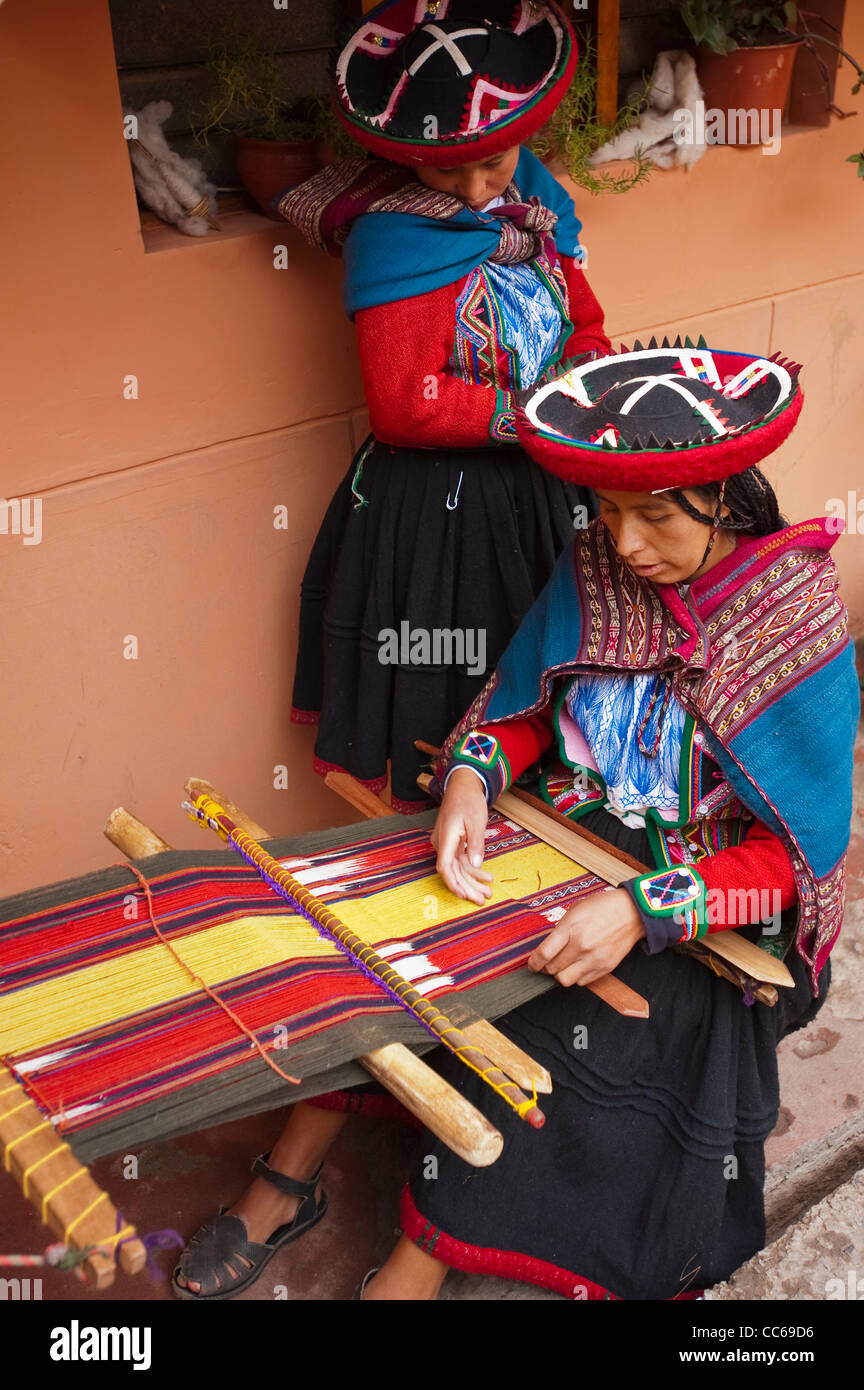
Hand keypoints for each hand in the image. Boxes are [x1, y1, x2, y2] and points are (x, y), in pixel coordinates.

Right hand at [431, 767, 492, 906]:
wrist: (462, 785)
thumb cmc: (468, 800)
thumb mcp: (476, 821)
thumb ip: (476, 843)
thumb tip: (476, 864)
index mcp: (446, 837)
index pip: (445, 866)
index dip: (453, 883)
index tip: (463, 895)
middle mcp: (442, 843)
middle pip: (453, 871)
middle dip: (468, 887)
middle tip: (482, 899)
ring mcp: (446, 843)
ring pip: (458, 868)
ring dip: (472, 880)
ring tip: (487, 892)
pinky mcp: (452, 843)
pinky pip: (460, 860)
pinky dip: (472, 869)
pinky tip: (485, 877)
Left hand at [527, 889, 644, 985]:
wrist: (632, 913)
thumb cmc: (603, 907)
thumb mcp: (575, 910)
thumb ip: (560, 930)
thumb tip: (546, 947)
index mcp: (571, 928)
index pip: (544, 954)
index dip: (534, 963)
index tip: (532, 965)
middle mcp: (582, 946)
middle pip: (552, 969)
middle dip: (546, 968)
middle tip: (547, 963)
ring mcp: (594, 959)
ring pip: (565, 980)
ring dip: (560, 974)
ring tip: (563, 965)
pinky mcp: (605, 968)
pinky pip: (582, 982)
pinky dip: (576, 977)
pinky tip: (578, 965)